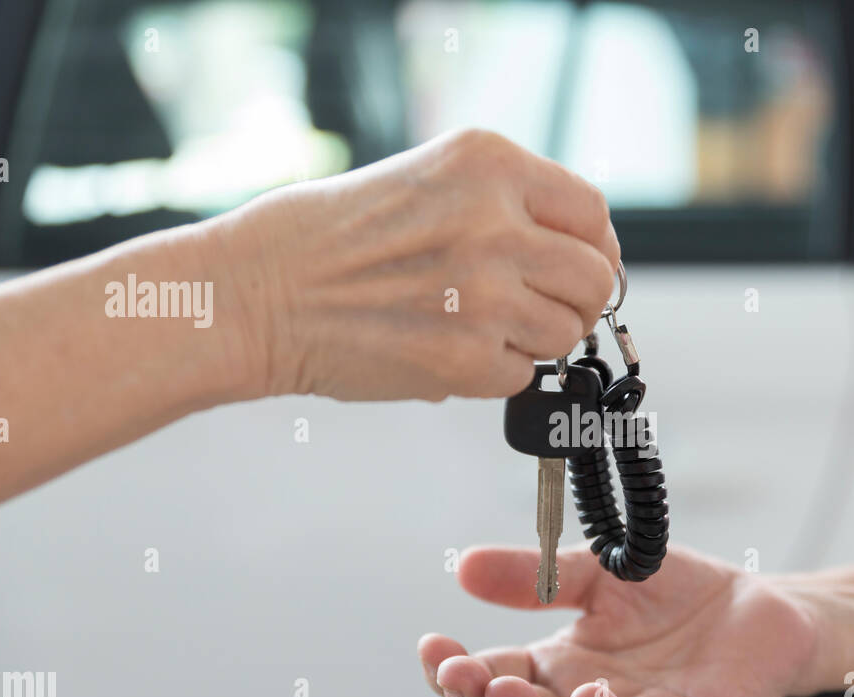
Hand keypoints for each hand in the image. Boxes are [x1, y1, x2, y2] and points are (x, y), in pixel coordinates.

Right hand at [207, 128, 620, 401]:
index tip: (582, 265)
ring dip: (534, 340)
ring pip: (565, 333)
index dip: (595, 247)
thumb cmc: (328, 239)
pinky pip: (522, 374)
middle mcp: (495, 223)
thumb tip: (573, 251)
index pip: (591, 212)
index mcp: (488, 165)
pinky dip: (495, 373)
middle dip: (574, 300)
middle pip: (594, 277)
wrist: (258, 294)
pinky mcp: (467, 358)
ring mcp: (486, 294)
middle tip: (540, 309)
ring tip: (479, 329)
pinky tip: (447, 351)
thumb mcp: (427, 180)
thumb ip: (504, 204)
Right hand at [418, 545, 821, 696]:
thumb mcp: (597, 570)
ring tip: (501, 691)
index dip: (455, 674)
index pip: (491, 684)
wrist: (763, 604)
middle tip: (454, 673)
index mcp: (558, 670)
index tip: (432, 645)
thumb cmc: (680, 594)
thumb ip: (537, 575)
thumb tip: (465, 567)